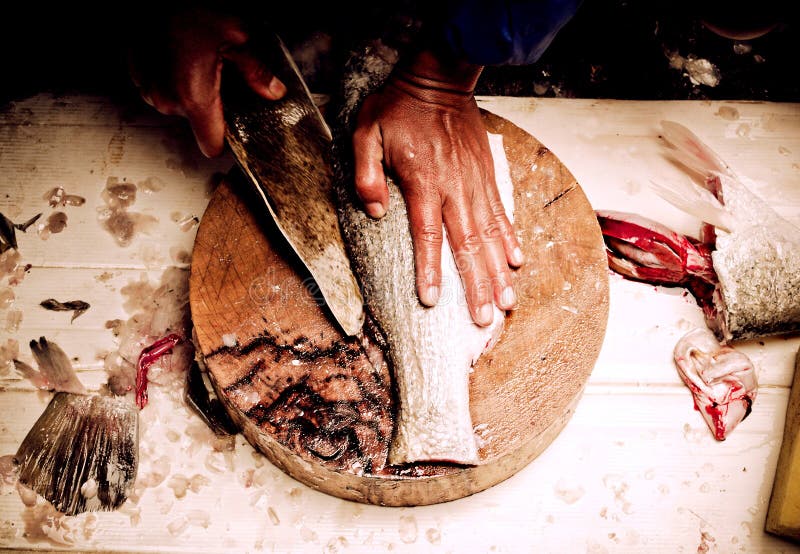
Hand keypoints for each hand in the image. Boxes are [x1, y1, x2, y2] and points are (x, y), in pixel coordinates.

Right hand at [127, 7, 285, 156]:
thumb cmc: (186, 5)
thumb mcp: (235, 35)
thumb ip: (256, 70)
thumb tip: (274, 91)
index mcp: (194, 97)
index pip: (211, 146)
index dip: (226, 139)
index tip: (235, 124)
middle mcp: (167, 99)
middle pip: (198, 121)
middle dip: (211, 102)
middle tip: (218, 70)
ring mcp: (148, 88)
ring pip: (179, 104)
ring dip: (190, 89)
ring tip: (196, 57)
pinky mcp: (137, 74)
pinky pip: (161, 88)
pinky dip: (172, 76)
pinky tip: (179, 52)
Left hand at [353, 50, 523, 325]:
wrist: (438, 78)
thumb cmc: (398, 108)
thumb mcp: (366, 133)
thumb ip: (367, 174)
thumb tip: (375, 212)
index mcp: (424, 183)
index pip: (427, 235)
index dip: (430, 269)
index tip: (432, 300)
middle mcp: (455, 189)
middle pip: (467, 245)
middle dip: (476, 285)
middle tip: (483, 319)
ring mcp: (475, 183)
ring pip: (490, 235)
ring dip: (498, 271)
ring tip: (506, 302)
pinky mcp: (487, 176)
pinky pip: (502, 213)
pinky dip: (510, 239)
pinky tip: (517, 262)